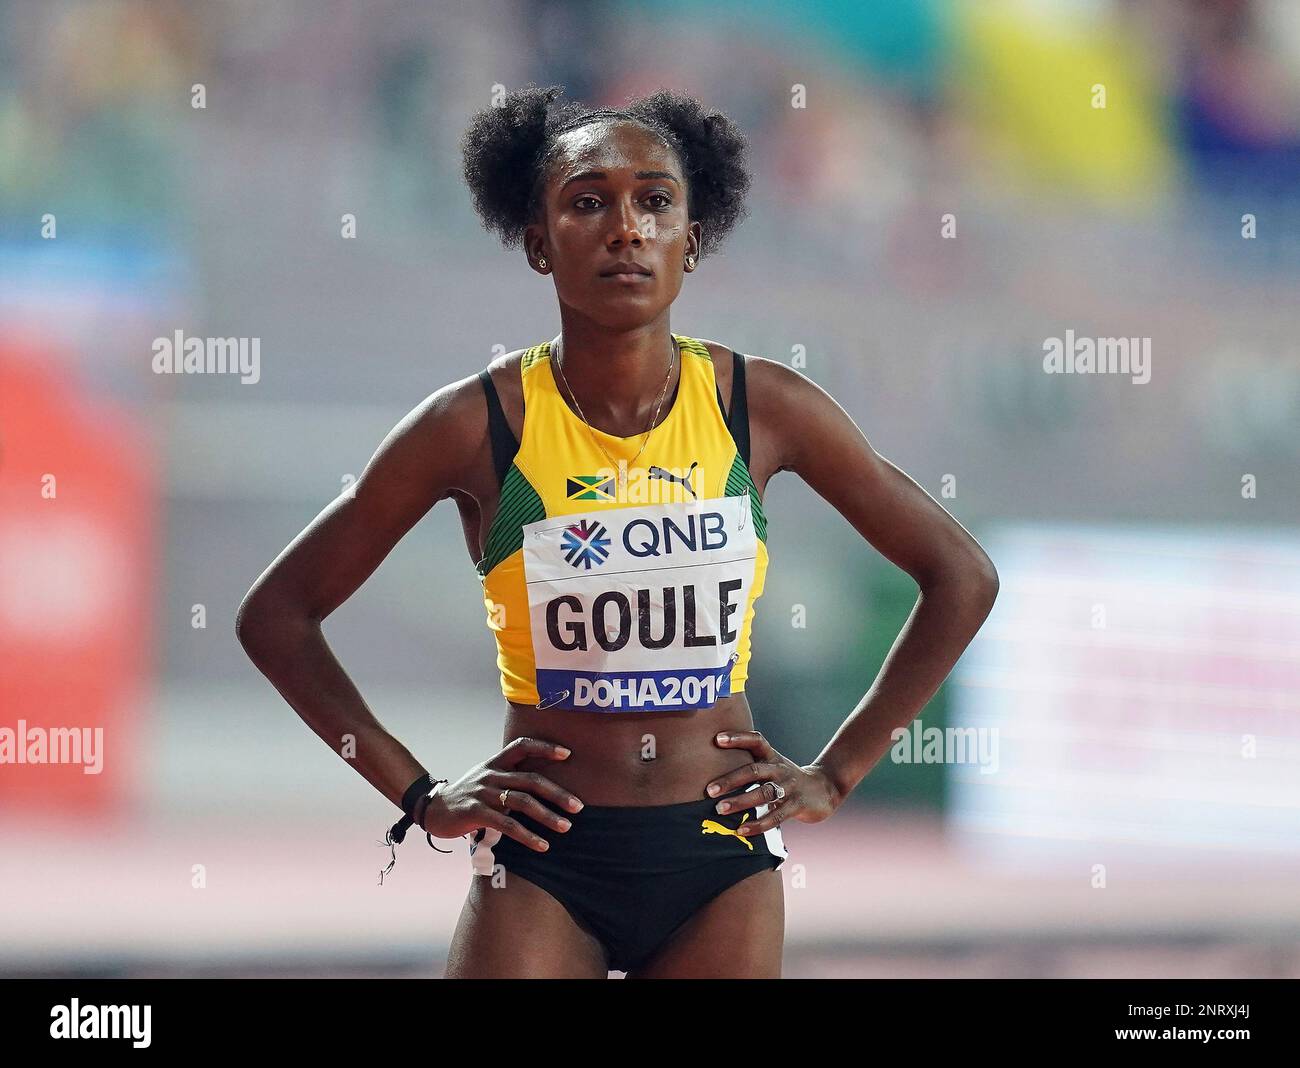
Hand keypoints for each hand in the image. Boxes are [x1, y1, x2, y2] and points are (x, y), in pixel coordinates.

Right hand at [421, 737, 583, 851]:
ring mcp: (483, 792)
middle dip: (557, 793)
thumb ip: (510, 777)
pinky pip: (507, 824)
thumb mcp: (487, 778)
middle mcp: (491, 774)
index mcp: (496, 762)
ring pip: (522, 802)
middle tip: (578, 806)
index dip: (545, 748)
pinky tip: (542, 845)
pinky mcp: (476, 812)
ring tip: (566, 827)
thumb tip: (544, 784)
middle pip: (530, 779)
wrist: (433, 808)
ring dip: (547, 816)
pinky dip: (528, 836)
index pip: (522, 745)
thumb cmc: (468, 794)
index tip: (568, 754)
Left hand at [705, 730, 840, 836]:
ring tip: (720, 809)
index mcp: (771, 756)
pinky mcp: (797, 805)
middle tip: (709, 790)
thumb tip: (713, 775)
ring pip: (763, 793)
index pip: (756, 741)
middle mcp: (779, 769)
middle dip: (730, 780)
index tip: (717, 739)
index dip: (738, 738)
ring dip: (740, 802)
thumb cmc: (786, 778)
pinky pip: (776, 816)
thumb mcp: (771, 765)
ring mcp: (789, 787)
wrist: (825, 789)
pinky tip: (741, 830)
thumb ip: (749, 766)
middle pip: (754, 771)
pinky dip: (757, 824)